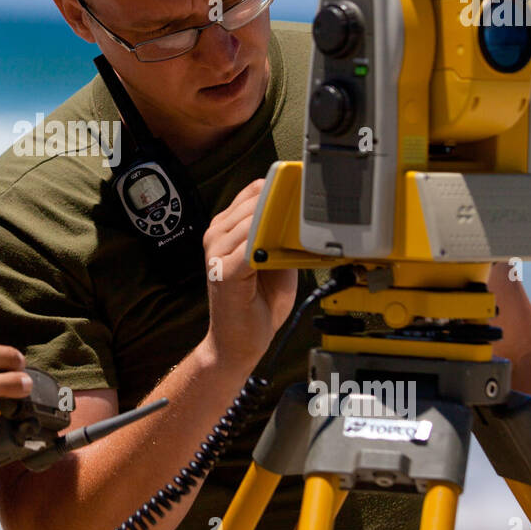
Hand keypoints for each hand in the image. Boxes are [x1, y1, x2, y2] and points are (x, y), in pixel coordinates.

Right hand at [203, 179, 297, 364]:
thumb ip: (284, 235)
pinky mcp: (223, 270)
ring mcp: (216, 251)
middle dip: (287, 205)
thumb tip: (310, 216)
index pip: (254, 190)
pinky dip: (274, 247)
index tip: (307, 190)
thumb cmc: (258, 301)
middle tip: (314, 212)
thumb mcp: (277, 259)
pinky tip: (288, 253)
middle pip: (256, 201)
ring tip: (305, 234)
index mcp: (227, 226)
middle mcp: (217, 234)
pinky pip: (251, 247)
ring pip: (255, 221)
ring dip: (283, 226)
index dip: (282, 187)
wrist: (239, 342)